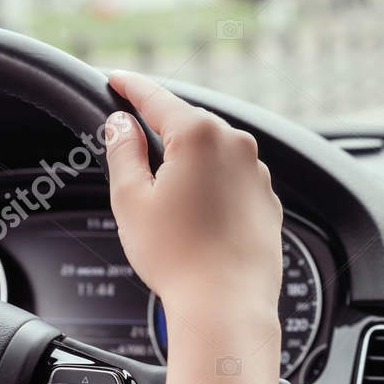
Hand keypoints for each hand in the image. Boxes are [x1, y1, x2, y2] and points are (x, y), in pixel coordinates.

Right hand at [103, 70, 282, 325]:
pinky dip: (211, 185)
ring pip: (212, 152)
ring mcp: (256, 172)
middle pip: (188, 125)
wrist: (226, 304)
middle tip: (131, 147)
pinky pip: (232, 178)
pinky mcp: (267, 198)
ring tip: (164, 201)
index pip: (157, 98)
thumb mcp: (131, 199)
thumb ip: (123, 152)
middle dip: (161, 132)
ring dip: (188, 162)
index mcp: (199, 135)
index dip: (132, 87)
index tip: (117, 79)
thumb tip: (121, 125)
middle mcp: (236, 144)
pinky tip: (195, 216)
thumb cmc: (178, 257)